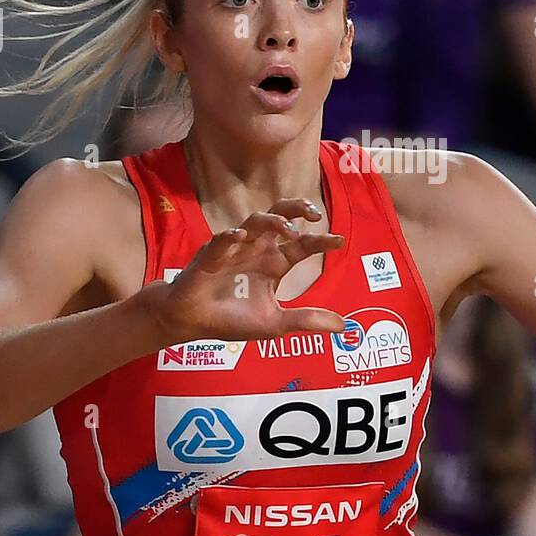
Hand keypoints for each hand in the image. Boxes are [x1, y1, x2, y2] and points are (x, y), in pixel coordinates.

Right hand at [146, 197, 345, 343]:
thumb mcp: (275, 324)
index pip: (302, 245)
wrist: (193, 322)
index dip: (321, 240)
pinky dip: (231, 236)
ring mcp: (234, 249)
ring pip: (255, 221)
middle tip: (316, 214)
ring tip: (288, 229)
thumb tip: (343, 325)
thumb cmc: (232, 319)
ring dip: (272, 221)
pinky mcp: (211, 255)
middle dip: (297, 210)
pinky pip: (221, 239)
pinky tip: (241, 236)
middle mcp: (258, 250)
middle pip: (281, 217)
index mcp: (274, 263)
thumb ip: (307, 320)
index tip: (340, 240)